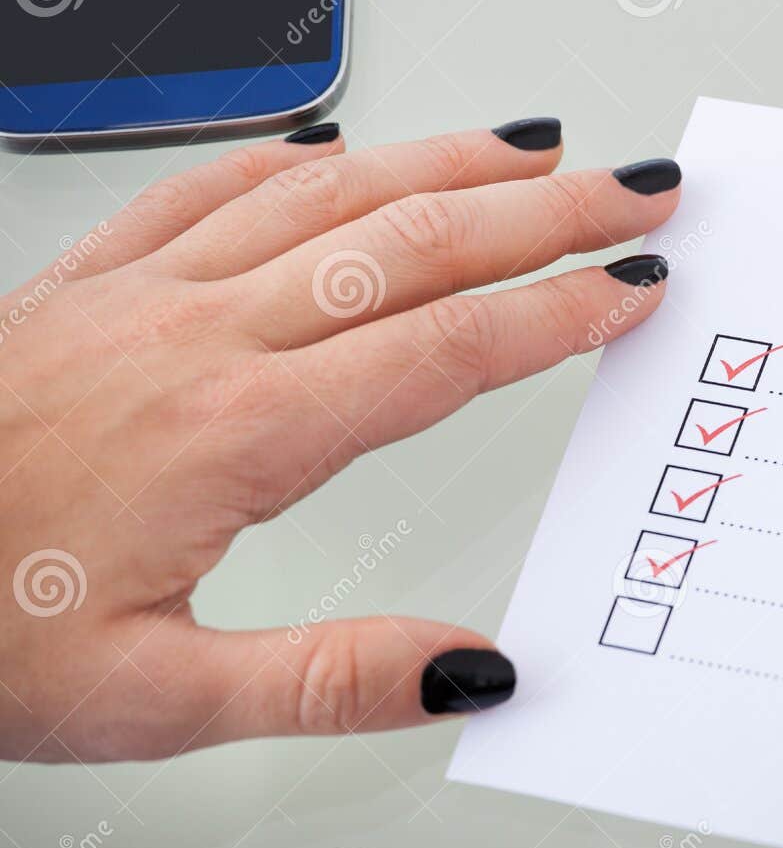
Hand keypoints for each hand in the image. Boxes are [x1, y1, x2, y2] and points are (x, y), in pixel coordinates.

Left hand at [0, 120, 681, 761]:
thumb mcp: (154, 702)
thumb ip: (329, 681)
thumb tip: (469, 670)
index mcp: (238, 434)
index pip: (445, 350)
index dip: (557, 311)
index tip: (631, 286)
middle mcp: (199, 339)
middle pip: (413, 245)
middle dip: (543, 211)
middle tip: (630, 188)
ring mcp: (140, 298)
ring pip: (327, 194)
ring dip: (444, 163)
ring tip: (528, 145)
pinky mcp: (86, 286)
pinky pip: (208, 191)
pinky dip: (295, 160)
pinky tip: (334, 151)